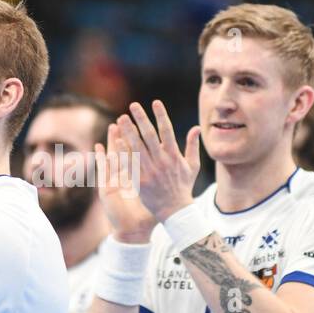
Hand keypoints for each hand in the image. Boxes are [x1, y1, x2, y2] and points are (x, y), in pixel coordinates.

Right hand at [94, 118, 157, 242]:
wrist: (135, 231)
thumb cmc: (147, 214)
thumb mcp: (158, 195)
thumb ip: (166, 180)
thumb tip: (176, 167)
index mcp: (139, 176)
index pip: (139, 154)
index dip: (139, 140)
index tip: (143, 125)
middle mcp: (126, 176)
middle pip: (126, 151)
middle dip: (126, 135)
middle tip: (126, 119)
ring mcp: (116, 181)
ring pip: (115, 157)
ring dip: (113, 142)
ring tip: (113, 127)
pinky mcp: (107, 188)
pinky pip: (104, 171)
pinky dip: (101, 158)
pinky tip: (98, 147)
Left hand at [116, 100, 200, 222]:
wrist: (175, 210)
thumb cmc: (184, 187)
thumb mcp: (192, 166)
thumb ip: (193, 146)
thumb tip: (197, 128)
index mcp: (174, 155)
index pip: (167, 130)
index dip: (161, 115)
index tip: (155, 102)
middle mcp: (161, 161)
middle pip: (149, 135)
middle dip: (141, 119)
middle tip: (133, 105)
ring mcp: (150, 170)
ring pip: (137, 147)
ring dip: (128, 131)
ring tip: (121, 118)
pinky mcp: (140, 180)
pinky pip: (130, 163)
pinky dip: (124, 152)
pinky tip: (117, 140)